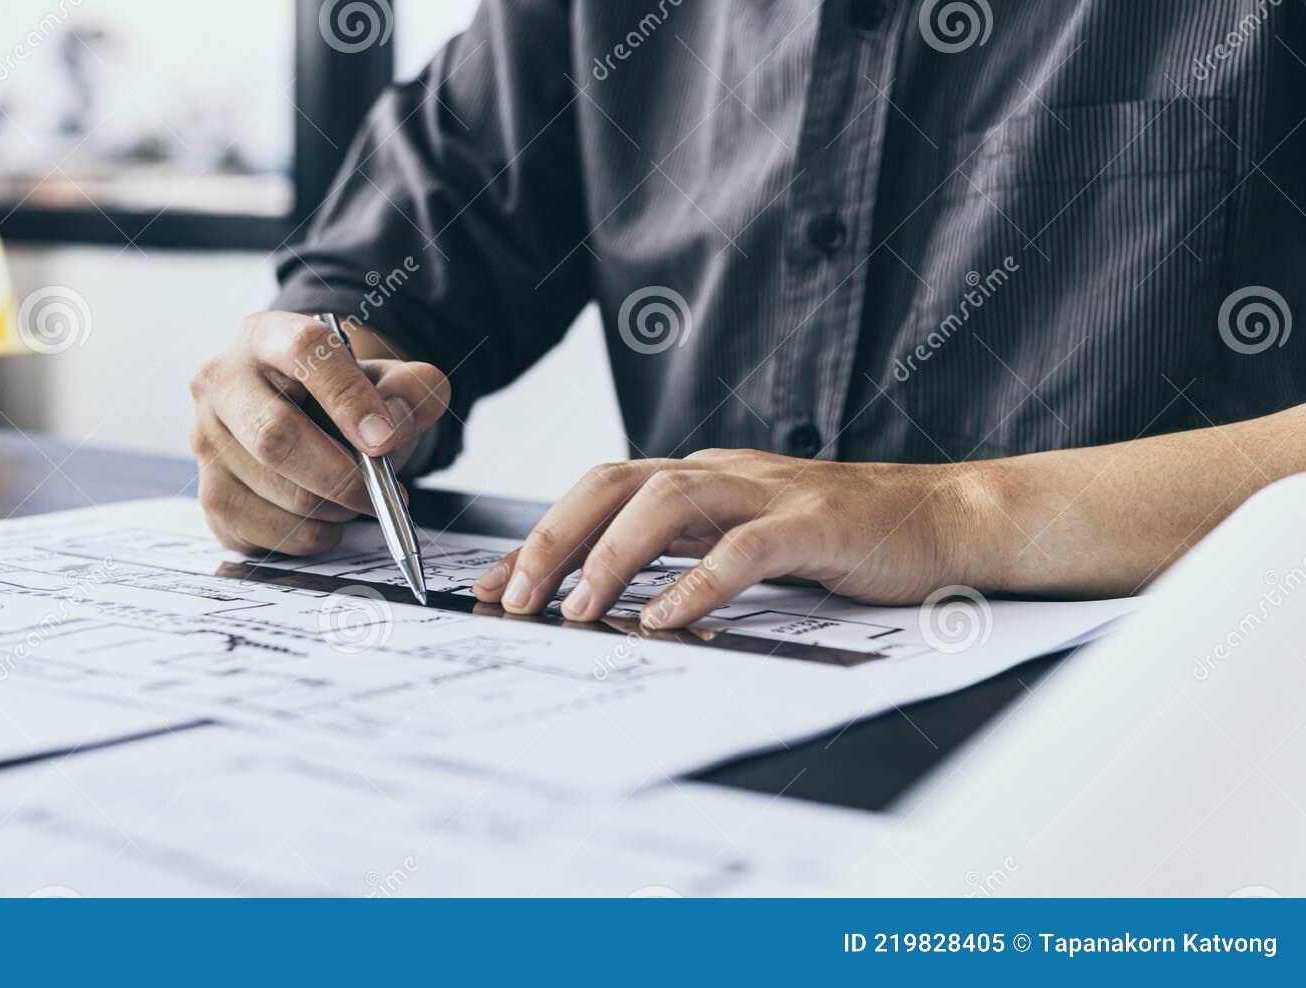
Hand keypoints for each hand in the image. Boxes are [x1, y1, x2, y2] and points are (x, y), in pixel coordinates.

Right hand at [191, 311, 449, 554]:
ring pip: (279, 493)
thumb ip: (410, 390)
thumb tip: (391, 428)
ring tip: (353, 494)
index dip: (347, 398)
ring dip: (335, 508)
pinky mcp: (209, 497)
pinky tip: (324, 515)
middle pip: (276, 437)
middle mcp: (221, 384)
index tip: (383, 439)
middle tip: (383, 490)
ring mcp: (206, 443)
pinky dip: (315, 535)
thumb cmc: (343, 398)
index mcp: (265, 336)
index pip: (303, 353)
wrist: (302, 420)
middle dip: (343, 475)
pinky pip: (271, 533)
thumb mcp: (388, 378)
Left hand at [471, 450, 998, 628]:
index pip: (601, 491)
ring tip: (574, 611)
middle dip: (554, 538)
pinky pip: (743, 546)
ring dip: (609, 557)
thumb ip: (686, 555)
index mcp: (703, 478)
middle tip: (513, 597)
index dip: (541, 534)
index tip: (492, 586)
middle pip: (614, 481)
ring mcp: (770, 492)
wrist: (948, 519)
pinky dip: (696, 582)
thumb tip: (610, 600)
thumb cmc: (846, 539)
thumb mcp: (749, 539)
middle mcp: (724, 474)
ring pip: (666, 500)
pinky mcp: (816, 522)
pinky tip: (663, 618)